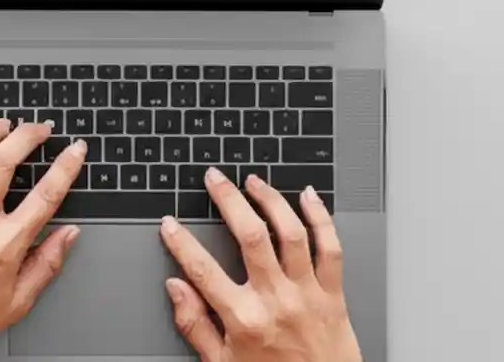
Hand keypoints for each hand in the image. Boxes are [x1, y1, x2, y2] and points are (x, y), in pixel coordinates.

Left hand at [0, 119, 85, 361]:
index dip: (66, 167)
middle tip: (38, 129)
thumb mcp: (18, 302)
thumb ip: (47, 264)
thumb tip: (69, 234)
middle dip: (27, 136)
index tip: (75, 151)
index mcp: (3, 247)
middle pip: (4, 162)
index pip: (45, 195)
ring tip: (2, 124)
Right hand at [160, 168, 360, 361]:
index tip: (169, 224)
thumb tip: (176, 289)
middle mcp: (276, 300)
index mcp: (244, 319)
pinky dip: (321, 218)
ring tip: (254, 182)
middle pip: (251, 236)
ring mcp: (307, 294)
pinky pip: (330, 248)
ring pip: (291, 233)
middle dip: (228, 199)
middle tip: (215, 179)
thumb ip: (195, 325)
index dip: (181, 242)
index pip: (202, 269)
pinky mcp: (334, 295)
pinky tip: (309, 197)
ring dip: (271, 200)